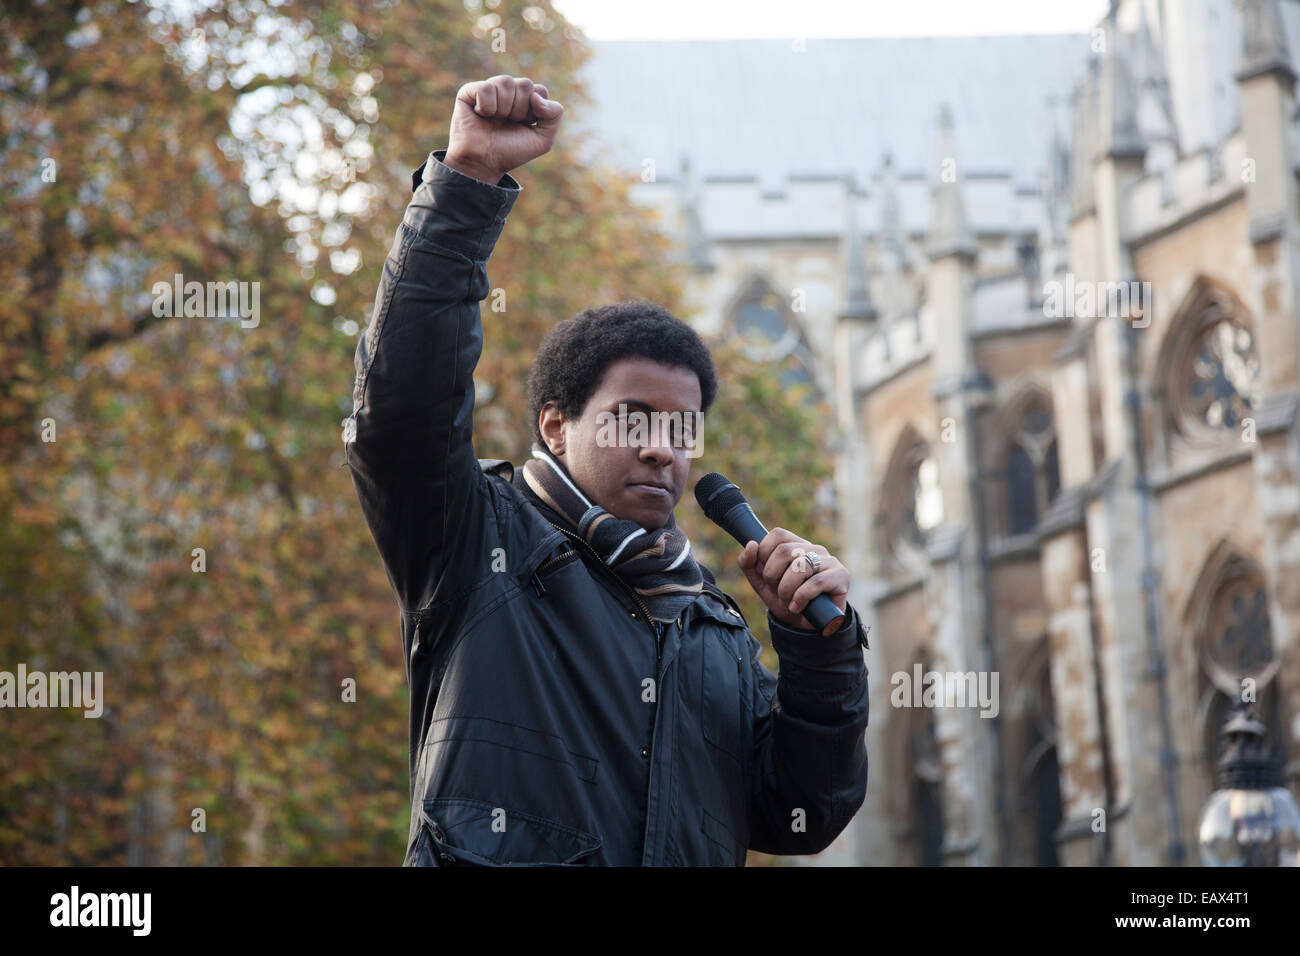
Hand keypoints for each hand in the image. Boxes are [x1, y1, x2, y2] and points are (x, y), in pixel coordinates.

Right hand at [444, 75, 563, 182]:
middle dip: (519, 110)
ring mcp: (489, 89)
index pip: (540, 90)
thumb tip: (536, 96)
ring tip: (494, 120)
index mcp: (526, 100)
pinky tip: (480, 115)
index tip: (524, 125)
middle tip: (508, 123)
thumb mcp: (542, 140)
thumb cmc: (511, 152)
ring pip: (505, 82)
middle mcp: (508, 92)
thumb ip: (554, 115)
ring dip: (503, 109)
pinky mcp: (469, 91)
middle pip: (525, 84)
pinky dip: (486, 107)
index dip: (534, 111)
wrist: (484, 163)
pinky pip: (486, 88)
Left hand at [736, 528, 848, 631]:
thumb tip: (750, 544)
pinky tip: (796, 606)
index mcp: (797, 546)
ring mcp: (829, 561)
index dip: (765, 554)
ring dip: (786, 589)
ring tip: (786, 601)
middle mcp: (814, 549)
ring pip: (800, 566)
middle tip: (776, 591)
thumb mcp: (762, 584)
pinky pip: (816, 582)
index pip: (778, 535)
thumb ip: (750, 565)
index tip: (765, 574)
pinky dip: (800, 597)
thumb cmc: (786, 601)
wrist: (807, 627)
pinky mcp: (841, 576)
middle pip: (784, 550)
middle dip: (772, 575)